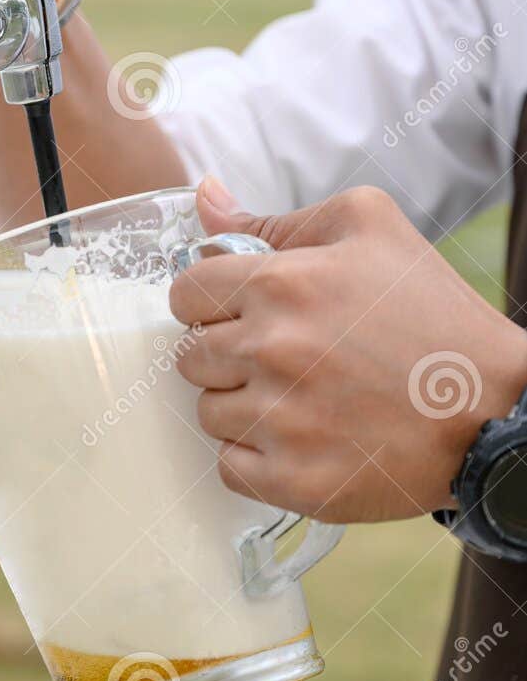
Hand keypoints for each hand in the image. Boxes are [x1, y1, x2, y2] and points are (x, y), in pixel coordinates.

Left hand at [170, 178, 526, 522]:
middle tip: (288, 357)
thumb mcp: (368, 230)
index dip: (211, 302)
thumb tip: (204, 198)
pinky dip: (258, 458)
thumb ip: (271, 219)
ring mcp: (281, 422)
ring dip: (243, 406)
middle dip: (228, 354)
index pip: (185, 293)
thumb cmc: (432, 314)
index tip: (244, 313)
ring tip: (304, 398)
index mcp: (280, 284)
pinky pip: (229, 468)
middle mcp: (271, 351)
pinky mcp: (294, 482)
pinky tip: (304, 438)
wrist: (497, 410)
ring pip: (208, 413)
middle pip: (190, 356)